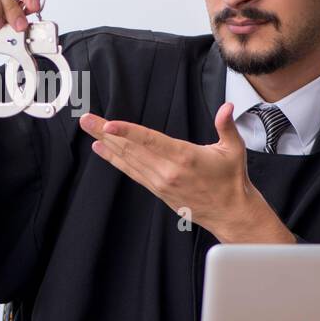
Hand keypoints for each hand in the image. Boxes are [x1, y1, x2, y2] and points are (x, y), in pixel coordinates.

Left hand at [78, 103, 296, 243]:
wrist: (230, 213)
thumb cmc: (231, 180)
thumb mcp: (233, 150)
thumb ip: (226, 126)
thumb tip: (227, 107)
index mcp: (185, 157)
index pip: (151, 141)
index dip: (128, 132)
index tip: (109, 124)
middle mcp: (168, 171)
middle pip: (131, 148)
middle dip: (106, 132)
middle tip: (86, 120)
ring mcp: (160, 182)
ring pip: (128, 159)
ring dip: (106, 143)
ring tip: (89, 129)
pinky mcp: (157, 189)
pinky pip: (131, 172)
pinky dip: (115, 160)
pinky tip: (102, 149)